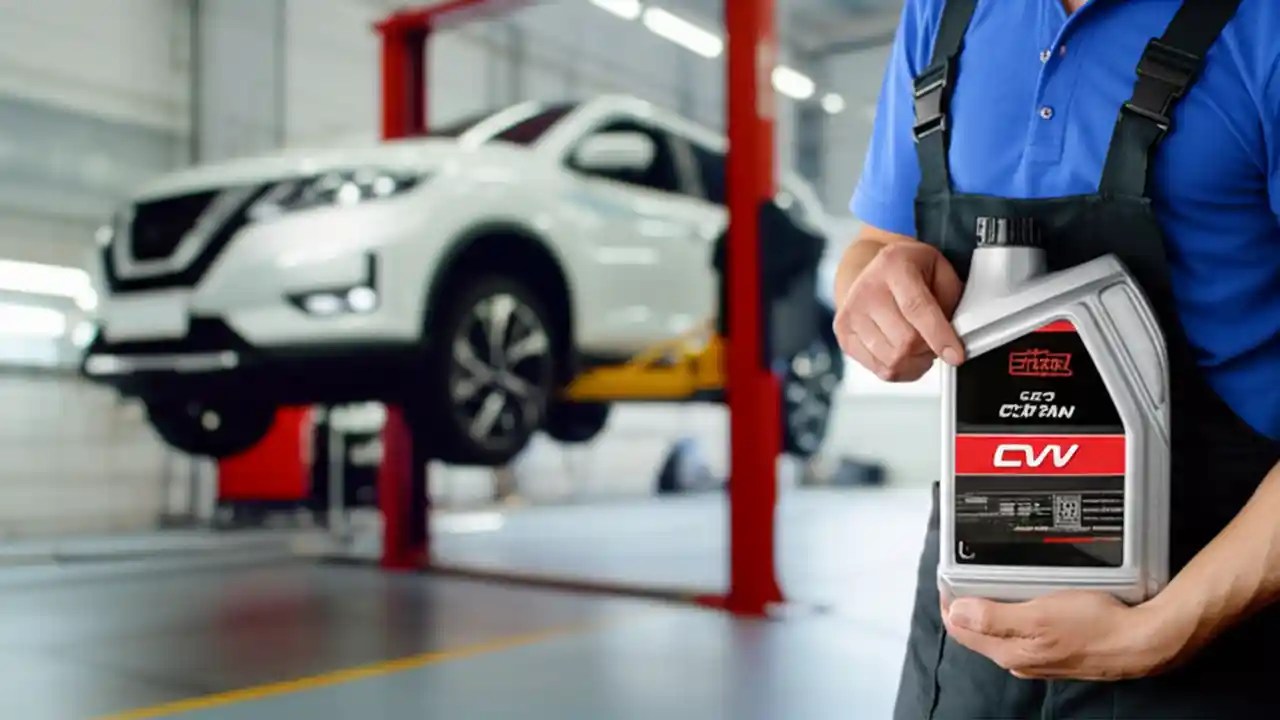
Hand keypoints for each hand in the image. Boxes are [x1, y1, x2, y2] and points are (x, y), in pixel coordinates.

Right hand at [833, 241, 964, 381]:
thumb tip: (956, 337)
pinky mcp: (844, 334)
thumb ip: (951, 301)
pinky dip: (900, 369)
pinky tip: (904, 354)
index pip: (916, 308)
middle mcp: (866, 289)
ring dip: (915, 361)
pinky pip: (880, 369)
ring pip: (892, 360)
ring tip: (919, 345)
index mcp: (894, 265)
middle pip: (904, 341)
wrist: (872, 269)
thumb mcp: (940, 271)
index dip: (938, 335)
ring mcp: (850, 313)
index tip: (955, 355)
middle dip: (929, 349)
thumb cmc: (911, 271)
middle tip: (935, 341)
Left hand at [942, 591, 1191, 680]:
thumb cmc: (1094, 625)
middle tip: (965, 578)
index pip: (963, 631)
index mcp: (1010, 653)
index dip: (949, 605)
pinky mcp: (1059, 651)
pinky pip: (1026, 632)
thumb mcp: (1038, 615)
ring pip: (1003, 632)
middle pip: (980, 633)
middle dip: (967, 607)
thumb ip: (994, 617)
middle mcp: (1021, 660)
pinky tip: (1026, 599)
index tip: (947, 581)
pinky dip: (1017, 614)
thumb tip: (956, 613)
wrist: (1142, 641)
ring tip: (989, 584)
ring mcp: (1041, 658)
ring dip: (992, 610)